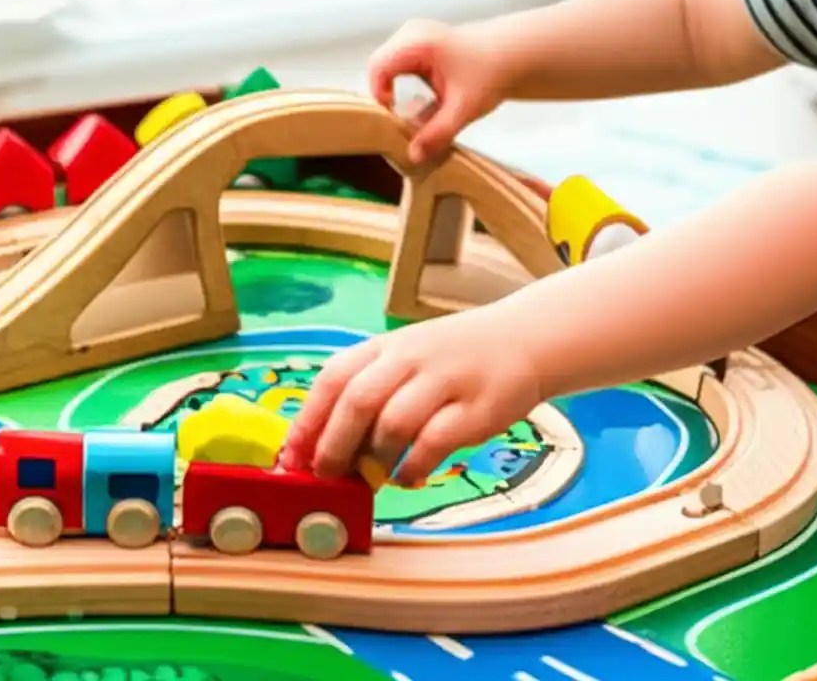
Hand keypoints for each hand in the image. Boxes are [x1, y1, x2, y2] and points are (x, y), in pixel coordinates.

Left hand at [280, 308, 543, 486]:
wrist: (524, 339)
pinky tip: (409, 476)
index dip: (307, 421)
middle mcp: (411, 358)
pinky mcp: (478, 408)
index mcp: (384, 347)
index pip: (332, 378)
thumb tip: (321, 449)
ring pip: (393, 423)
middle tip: (326, 476)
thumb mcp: (404, 359)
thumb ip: (367, 393)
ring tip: (374, 477)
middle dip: (333, 446)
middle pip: (357, 401)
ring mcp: (445, 381)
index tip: (292, 458)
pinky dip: (412, 467)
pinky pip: (434, 443)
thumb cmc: (452, 360)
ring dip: (374, 459)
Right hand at [367, 19, 512, 164]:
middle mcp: (411, 33)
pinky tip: (417, 99)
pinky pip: (395, 63)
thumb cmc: (490, 75)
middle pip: (378, 66)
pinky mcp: (416, 40)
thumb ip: (437, 133)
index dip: (379, 95)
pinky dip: (399, 83)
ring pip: (385, 66)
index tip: (393, 117)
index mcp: (419, 43)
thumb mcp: (463, 109)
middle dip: (384, 95)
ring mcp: (413, 33)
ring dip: (391, 89)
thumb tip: (413, 156)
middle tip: (400, 119)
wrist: (511, 54)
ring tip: (410, 110)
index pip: (379, 68)